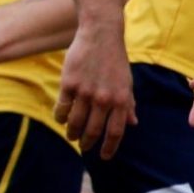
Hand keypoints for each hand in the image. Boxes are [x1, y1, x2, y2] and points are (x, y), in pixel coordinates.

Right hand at [58, 23, 137, 157]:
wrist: (100, 36)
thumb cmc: (114, 60)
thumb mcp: (127, 82)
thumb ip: (128, 104)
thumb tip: (133, 123)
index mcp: (121, 100)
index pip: (116, 131)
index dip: (109, 147)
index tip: (103, 156)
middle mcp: (104, 99)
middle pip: (93, 130)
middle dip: (87, 142)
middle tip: (83, 147)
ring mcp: (86, 92)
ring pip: (76, 122)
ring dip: (72, 132)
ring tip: (71, 135)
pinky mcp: (69, 84)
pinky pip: (62, 108)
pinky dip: (60, 117)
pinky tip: (61, 119)